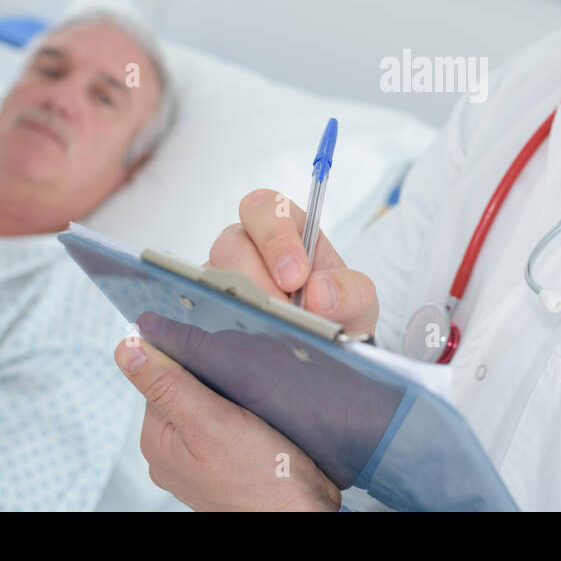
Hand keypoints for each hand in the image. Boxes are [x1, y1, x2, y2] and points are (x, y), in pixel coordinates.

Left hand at [115, 335, 340, 510]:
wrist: (302, 513)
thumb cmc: (262, 478)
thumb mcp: (209, 421)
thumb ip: (167, 385)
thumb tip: (126, 349)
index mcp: (157, 442)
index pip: (161, 378)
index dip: (192, 364)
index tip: (220, 370)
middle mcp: (172, 455)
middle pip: (185, 391)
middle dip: (215, 382)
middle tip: (242, 392)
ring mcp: (199, 463)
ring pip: (210, 407)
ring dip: (232, 398)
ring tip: (255, 407)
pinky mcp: (227, 465)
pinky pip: (229, 426)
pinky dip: (244, 416)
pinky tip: (261, 422)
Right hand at [206, 188, 378, 336]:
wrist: (325, 352)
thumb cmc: (338, 313)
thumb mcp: (358, 302)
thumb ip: (351, 293)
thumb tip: (318, 292)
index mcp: (288, 231)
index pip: (267, 209)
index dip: (276, 237)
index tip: (296, 277)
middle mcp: (249, 249)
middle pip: (230, 243)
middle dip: (255, 277)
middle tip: (280, 308)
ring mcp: (224, 280)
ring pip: (211, 279)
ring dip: (240, 305)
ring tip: (269, 332)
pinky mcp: (208, 311)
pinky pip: (201, 311)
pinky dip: (222, 327)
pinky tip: (245, 349)